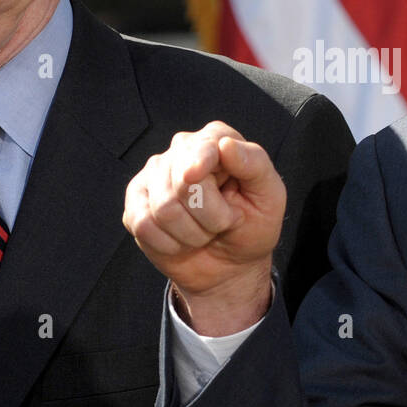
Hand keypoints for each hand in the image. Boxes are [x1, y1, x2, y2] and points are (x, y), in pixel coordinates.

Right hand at [123, 121, 283, 334]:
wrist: (230, 266)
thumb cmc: (252, 225)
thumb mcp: (270, 196)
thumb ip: (254, 165)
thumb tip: (226, 145)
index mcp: (216, 140)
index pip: (202, 146)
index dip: (199, 162)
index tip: (196, 175)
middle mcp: (180, 151)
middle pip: (182, 183)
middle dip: (211, 216)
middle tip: (223, 222)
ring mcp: (153, 176)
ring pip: (164, 208)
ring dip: (192, 233)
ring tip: (204, 232)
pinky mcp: (136, 203)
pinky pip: (143, 224)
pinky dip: (169, 244)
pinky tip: (181, 240)